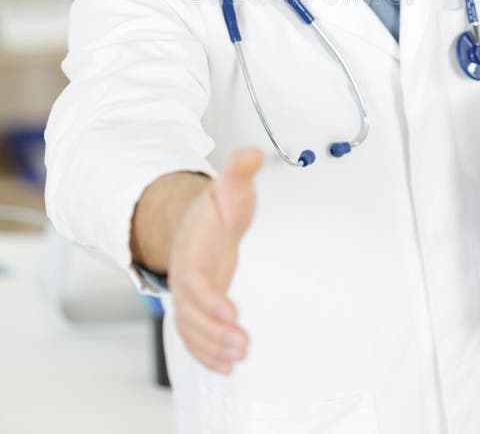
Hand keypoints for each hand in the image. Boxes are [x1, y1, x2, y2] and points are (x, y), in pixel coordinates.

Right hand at [168, 148, 262, 373]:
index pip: (194, 280)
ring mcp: (189, 295)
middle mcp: (185, 276)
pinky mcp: (197, 308)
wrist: (190, 221)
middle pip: (191, 312)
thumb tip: (252, 153)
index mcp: (192, 250)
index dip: (210, 299)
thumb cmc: (214, 208)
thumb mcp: (230, 187)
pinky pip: (193, 337)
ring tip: (239, 358)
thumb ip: (239, 172)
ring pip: (190, 329)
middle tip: (243, 345)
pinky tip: (228, 368)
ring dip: (212, 348)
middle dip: (213, 332)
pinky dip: (206, 355)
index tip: (232, 313)